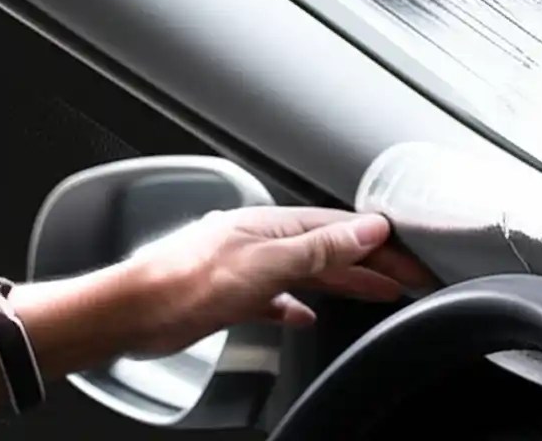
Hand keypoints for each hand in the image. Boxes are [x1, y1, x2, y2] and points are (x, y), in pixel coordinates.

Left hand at [122, 206, 437, 355]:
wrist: (129, 313)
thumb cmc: (184, 283)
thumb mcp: (265, 263)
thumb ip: (320, 247)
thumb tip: (367, 227)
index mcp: (273, 225)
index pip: (342, 230)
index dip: (381, 245)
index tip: (411, 260)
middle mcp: (262, 241)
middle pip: (331, 249)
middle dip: (372, 263)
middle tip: (408, 278)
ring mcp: (247, 268)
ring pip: (309, 272)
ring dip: (345, 281)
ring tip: (378, 291)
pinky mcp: (231, 296)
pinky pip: (277, 298)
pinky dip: (298, 305)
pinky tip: (306, 316)